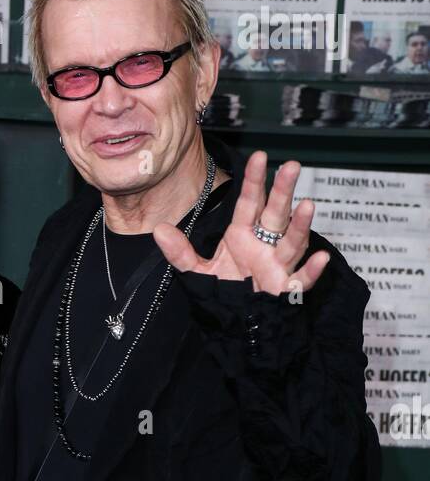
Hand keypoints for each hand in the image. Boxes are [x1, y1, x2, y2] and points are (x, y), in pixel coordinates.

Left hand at [153, 151, 330, 296]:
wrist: (235, 324)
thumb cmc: (223, 293)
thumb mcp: (198, 272)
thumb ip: (180, 252)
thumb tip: (159, 229)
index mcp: (243, 235)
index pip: (250, 203)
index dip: (255, 181)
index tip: (260, 157)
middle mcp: (264, 245)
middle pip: (276, 214)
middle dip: (284, 191)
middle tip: (292, 166)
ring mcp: (277, 265)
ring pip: (292, 242)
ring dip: (300, 225)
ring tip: (307, 205)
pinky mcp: (285, 289)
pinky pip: (301, 280)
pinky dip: (312, 271)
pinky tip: (321, 258)